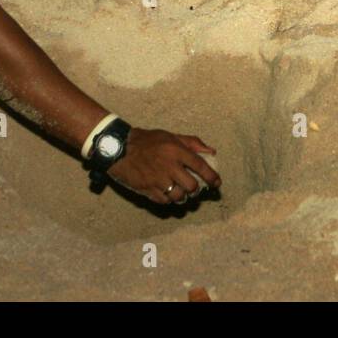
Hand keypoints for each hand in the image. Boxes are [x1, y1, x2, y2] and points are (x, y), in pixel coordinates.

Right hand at [106, 128, 220, 204]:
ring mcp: (158, 180)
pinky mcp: (148, 189)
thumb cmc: (148, 141)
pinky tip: (168, 194)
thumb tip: (212, 151)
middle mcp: (169, 166)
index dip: (212, 177)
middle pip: (192, 186)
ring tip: (182, 193)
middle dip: (196, 190)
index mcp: (176, 151)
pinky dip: (169, 200)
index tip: (217, 183)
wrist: (120, 149)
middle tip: (194, 188)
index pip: (201, 166)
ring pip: (179, 197)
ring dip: (183, 197)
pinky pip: (165, 201)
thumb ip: (193, 142)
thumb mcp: (171, 135)